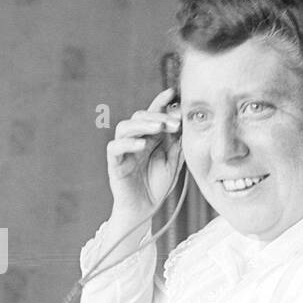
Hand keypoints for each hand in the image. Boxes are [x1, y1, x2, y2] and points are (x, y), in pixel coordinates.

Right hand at [106, 87, 180, 220]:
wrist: (144, 210)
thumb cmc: (156, 186)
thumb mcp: (173, 162)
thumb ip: (178, 144)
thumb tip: (187, 123)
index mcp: (149, 137)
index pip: (153, 114)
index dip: (160, 102)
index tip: (173, 92)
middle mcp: (135, 140)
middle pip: (139, 116)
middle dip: (157, 115)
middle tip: (175, 121)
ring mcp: (123, 151)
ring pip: (125, 127)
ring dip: (142, 124)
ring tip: (159, 128)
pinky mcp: (114, 164)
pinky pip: (115, 148)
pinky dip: (128, 143)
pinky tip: (142, 144)